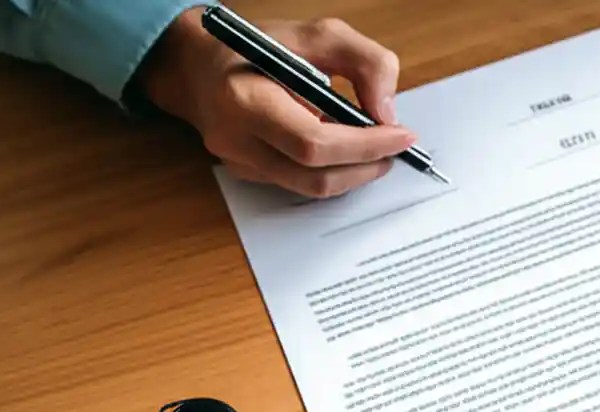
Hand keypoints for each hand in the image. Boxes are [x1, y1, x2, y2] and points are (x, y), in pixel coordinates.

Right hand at [138, 9, 415, 197]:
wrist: (198, 65)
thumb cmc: (256, 47)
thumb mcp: (316, 34)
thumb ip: (364, 62)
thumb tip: (387, 111)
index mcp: (245, 99)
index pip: (314, 143)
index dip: (364, 146)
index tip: (401, 135)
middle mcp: (236, 140)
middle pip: (315, 177)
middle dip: (365, 165)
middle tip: (394, 148)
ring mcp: (239, 163)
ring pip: (309, 188)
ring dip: (353, 173)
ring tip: (375, 149)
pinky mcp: (246, 174)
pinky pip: (298, 184)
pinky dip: (331, 172)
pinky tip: (345, 151)